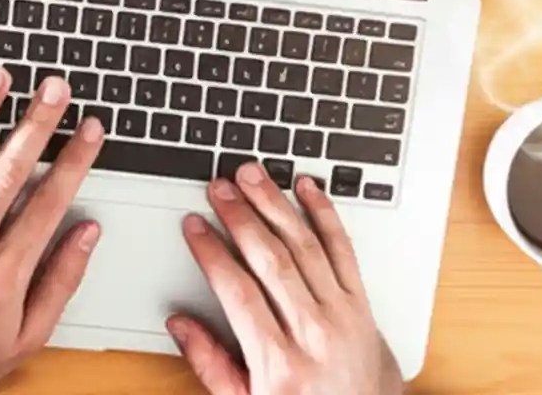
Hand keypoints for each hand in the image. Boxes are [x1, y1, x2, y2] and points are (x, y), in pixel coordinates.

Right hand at [168, 166, 401, 394]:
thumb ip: (211, 364)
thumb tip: (179, 324)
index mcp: (279, 364)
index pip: (238, 293)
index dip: (212, 253)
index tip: (194, 226)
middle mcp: (314, 335)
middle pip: (272, 261)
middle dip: (240, 217)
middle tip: (218, 188)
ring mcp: (342, 314)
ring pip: (305, 246)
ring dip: (275, 205)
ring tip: (252, 176)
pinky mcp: (362, 302)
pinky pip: (343, 248)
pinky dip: (325, 214)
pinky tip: (306, 189)